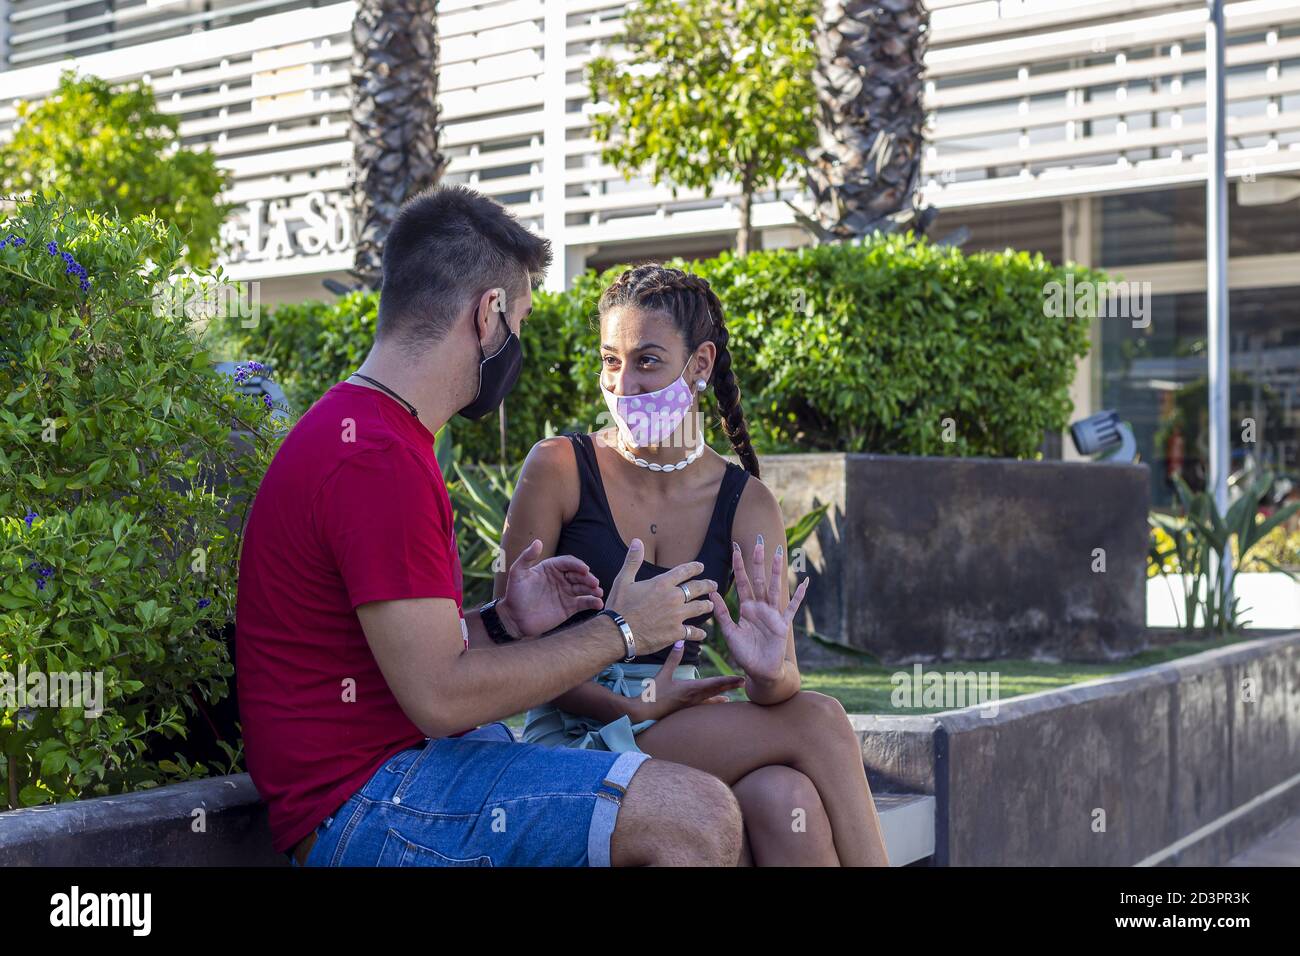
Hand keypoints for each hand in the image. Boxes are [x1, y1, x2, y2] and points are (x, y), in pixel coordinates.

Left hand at [497, 539, 603, 637]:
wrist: (514, 619)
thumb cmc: (514, 594)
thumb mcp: (517, 573)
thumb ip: (527, 557)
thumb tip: (538, 541)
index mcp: (551, 568)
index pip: (568, 563)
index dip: (577, 565)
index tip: (585, 569)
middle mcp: (561, 579)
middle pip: (579, 575)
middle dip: (588, 577)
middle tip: (594, 582)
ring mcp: (566, 593)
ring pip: (584, 588)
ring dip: (593, 589)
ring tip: (599, 592)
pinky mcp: (569, 607)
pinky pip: (584, 603)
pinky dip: (593, 602)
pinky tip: (599, 603)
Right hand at [604, 538, 715, 656]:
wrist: (618, 633)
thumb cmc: (619, 606)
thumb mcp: (623, 580)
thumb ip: (633, 560)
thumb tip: (637, 541)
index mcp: (662, 583)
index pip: (684, 571)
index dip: (694, 568)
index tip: (701, 567)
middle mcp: (673, 598)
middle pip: (697, 588)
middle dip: (708, 585)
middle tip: (714, 585)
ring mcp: (676, 616)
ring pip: (699, 608)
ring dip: (707, 606)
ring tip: (711, 606)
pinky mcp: (675, 633)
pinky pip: (693, 632)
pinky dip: (699, 633)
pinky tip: (702, 633)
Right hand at [635, 639, 745, 720]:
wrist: (645, 713)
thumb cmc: (653, 693)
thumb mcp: (663, 673)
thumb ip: (673, 658)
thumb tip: (681, 641)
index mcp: (691, 688)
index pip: (714, 683)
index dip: (728, 681)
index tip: (740, 678)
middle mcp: (694, 697)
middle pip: (717, 691)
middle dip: (730, 686)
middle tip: (744, 682)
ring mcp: (691, 704)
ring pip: (712, 698)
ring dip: (723, 694)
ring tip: (735, 693)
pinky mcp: (686, 708)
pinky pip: (704, 704)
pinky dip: (714, 701)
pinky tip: (719, 701)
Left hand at [709, 536, 808, 683]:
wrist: (760, 671)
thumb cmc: (744, 653)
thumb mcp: (729, 632)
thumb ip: (722, 613)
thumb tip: (712, 593)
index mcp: (746, 608)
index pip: (742, 583)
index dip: (739, 567)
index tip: (735, 549)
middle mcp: (760, 607)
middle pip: (760, 580)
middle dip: (759, 561)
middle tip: (759, 541)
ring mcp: (773, 614)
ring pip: (775, 588)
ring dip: (777, 571)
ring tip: (779, 554)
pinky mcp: (783, 624)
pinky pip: (792, 608)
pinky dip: (799, 596)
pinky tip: (804, 582)